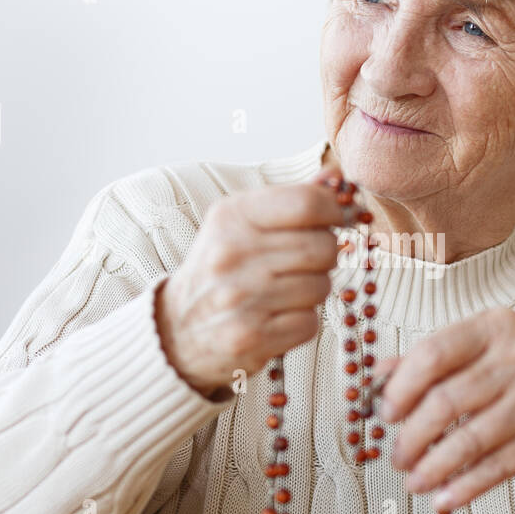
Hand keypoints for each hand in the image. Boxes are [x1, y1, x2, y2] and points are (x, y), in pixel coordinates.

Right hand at [156, 169, 346, 397]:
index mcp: (232, 216)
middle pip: (323, 247)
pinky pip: (309, 322)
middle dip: (325, 255)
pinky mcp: (251, 337)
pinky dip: (302, 321)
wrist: (177, 329)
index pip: (308, 203)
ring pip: (321, 286)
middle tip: (306, 262)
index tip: (334, 220)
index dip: (334, 211)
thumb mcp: (241, 224)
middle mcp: (232, 254)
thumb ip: (291, 200)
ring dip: (313, 290)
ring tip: (286, 291)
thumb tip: (337, 176)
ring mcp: (241, 298)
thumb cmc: (221, 269)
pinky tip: (277, 316)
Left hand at [375, 308, 514, 513]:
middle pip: (445, 401)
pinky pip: (496, 467)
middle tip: (397, 457)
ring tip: (415, 481)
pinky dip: (464, 487)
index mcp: (495, 328)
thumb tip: (375, 375)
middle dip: (411, 437)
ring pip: (468, 439)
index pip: (433, 353)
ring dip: (432, 467)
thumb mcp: (489, 349)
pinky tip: (445, 499)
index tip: (385, 413)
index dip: (400, 388)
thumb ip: (434, 359)